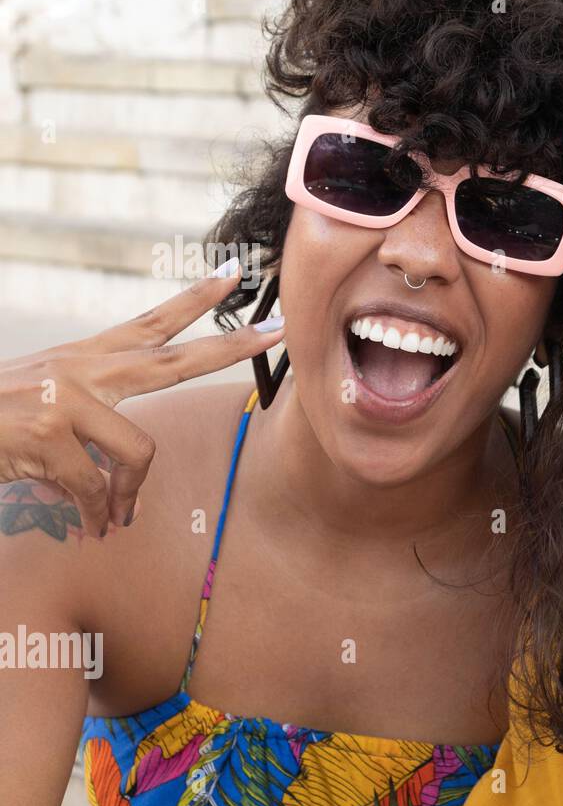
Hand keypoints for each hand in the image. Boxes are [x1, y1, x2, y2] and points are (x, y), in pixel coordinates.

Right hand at [0, 261, 285, 536]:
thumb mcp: (42, 398)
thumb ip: (92, 417)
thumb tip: (129, 481)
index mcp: (85, 357)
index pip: (152, 322)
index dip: (195, 301)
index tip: (235, 275)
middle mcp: (82, 370)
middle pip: (176, 356)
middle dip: (232, 346)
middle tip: (278, 330)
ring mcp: (66, 401)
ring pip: (139, 452)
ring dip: (128, 494)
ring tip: (113, 518)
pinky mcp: (49, 437)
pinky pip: (97, 490)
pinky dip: (95, 517)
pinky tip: (89, 530)